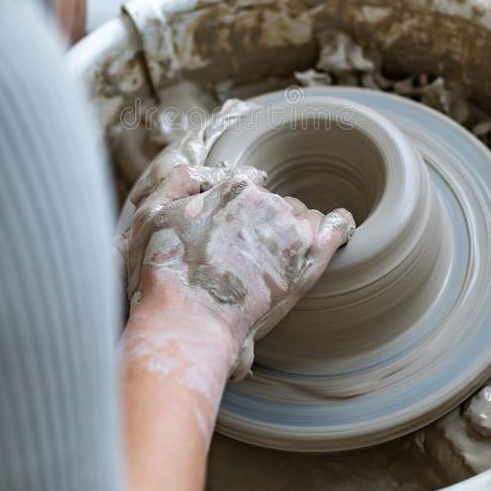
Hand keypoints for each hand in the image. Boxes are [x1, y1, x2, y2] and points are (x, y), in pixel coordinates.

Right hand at [124, 162, 353, 378]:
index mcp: (233, 187)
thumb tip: (213, 171)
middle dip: (266, 220)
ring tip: (275, 258)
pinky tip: (339, 229)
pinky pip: (338, 227)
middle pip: (277, 202)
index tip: (239, 224)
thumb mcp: (151, 214)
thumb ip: (180, 181)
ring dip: (294, 230)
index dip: (243, 204)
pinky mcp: (309, 257)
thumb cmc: (164, 271)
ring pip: (304, 216)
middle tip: (247, 253)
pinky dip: (339, 225)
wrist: (189, 319)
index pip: (251, 182)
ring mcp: (290, 228)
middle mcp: (266, 201)